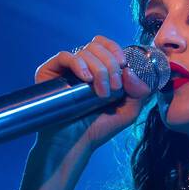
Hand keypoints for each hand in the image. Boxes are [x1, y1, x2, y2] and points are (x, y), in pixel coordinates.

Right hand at [33, 35, 155, 152]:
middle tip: (113, 88)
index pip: (105, 46)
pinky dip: (78, 63)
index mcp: (97, 69)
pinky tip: (85, 78)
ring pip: (85, 51)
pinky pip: (65, 56)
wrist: (74, 144)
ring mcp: (65, 69)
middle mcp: (81, 65)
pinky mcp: (49, 72)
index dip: (115, 50)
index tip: (123, 65)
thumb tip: (130, 71)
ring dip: (99, 70)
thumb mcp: (128, 112)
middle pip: (97, 46)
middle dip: (110, 65)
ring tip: (101, 93)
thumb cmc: (98, 129)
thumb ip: (139, 92)